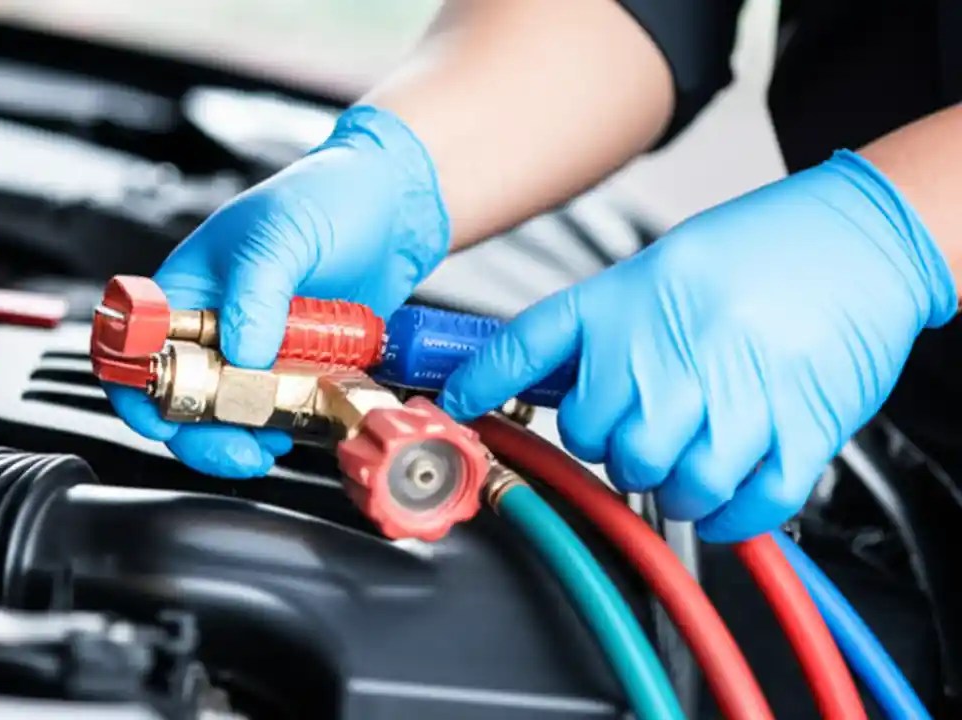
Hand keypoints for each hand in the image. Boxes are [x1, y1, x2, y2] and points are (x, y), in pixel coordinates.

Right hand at [106, 106, 450, 477]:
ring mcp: (259, 349)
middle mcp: (216, 325)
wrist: (395, 205)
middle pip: (182, 396)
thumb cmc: (324, 196)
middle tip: (238, 447)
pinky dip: (290, 426)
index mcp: (188, 288)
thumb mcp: (279, 235)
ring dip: (247, 436)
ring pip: (233, 413)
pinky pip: (284, 410)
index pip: (135, 346)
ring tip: (275, 439)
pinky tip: (305, 423)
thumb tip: (242, 355)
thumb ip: (255, 293)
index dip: (136, 387)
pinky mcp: (300, 367)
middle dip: (202, 432)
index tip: (163, 416)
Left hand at [441, 150, 956, 540]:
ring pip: (672, 486)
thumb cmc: (757, 252)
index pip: (526, 349)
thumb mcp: (658, 271)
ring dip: (675, 487)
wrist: (858, 236)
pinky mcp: (796, 429)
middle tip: (642, 434)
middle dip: (618, 451)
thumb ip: (601, 329)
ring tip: (689, 462)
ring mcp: (733, 393)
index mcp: (627, 305)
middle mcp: (668, 351)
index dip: (482, 382)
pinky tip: (728, 492)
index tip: (457, 402)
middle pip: (606, 446)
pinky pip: (745, 505)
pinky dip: (730, 514)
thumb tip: (541, 379)